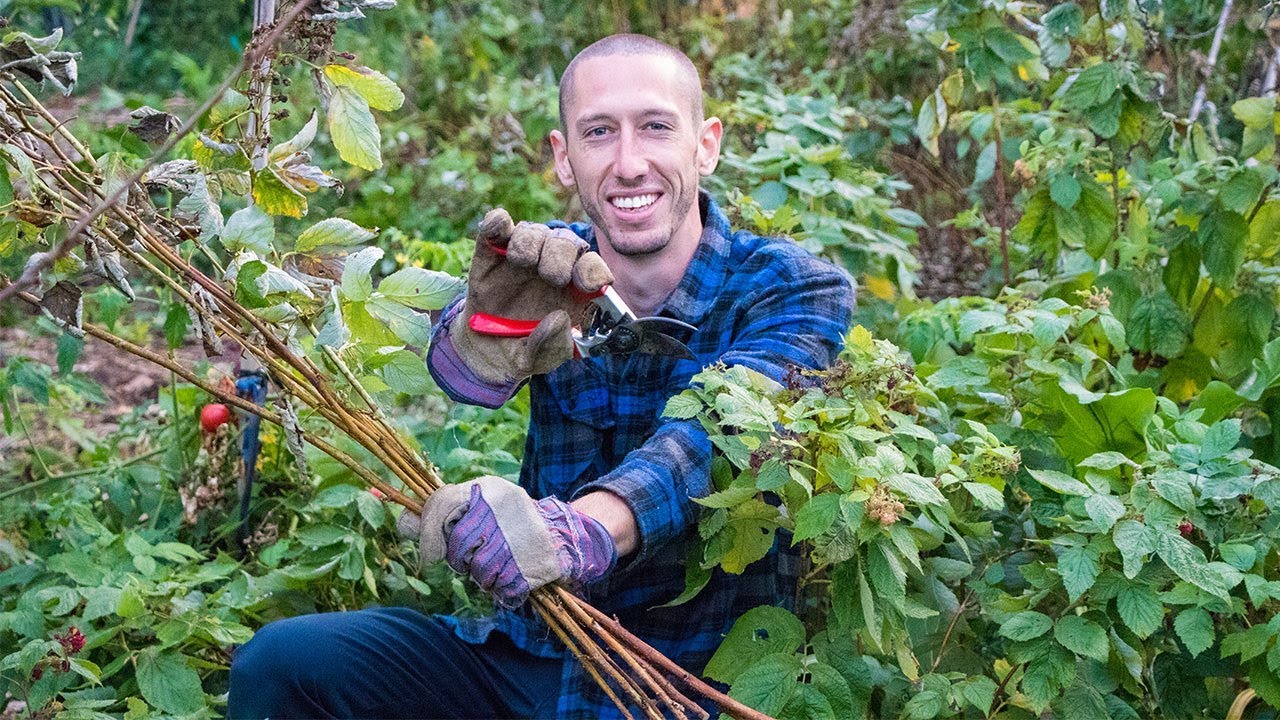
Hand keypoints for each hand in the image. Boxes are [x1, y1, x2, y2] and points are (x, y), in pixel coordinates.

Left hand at [397, 476, 615, 607]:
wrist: (563, 536)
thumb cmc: (510, 521)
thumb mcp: (480, 504)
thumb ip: (442, 512)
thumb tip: (403, 523)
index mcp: (488, 489)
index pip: (442, 503)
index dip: (427, 531)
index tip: (429, 553)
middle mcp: (502, 509)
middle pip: (457, 545)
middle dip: (459, 558)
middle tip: (472, 558)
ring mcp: (517, 538)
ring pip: (475, 570)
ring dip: (480, 575)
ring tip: (496, 563)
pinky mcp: (529, 566)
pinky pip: (496, 588)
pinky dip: (498, 588)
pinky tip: (510, 574)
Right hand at [451, 208, 612, 385]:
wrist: (484, 351)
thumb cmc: (523, 350)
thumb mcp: (542, 359)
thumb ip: (554, 345)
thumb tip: (558, 319)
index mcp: (575, 290)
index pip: (593, 268)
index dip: (594, 271)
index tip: (588, 284)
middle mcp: (552, 266)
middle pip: (566, 242)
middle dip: (562, 255)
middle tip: (553, 277)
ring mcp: (522, 256)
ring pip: (535, 231)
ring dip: (532, 242)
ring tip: (522, 262)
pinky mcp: (491, 251)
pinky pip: (497, 226)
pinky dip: (498, 223)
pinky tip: (498, 229)